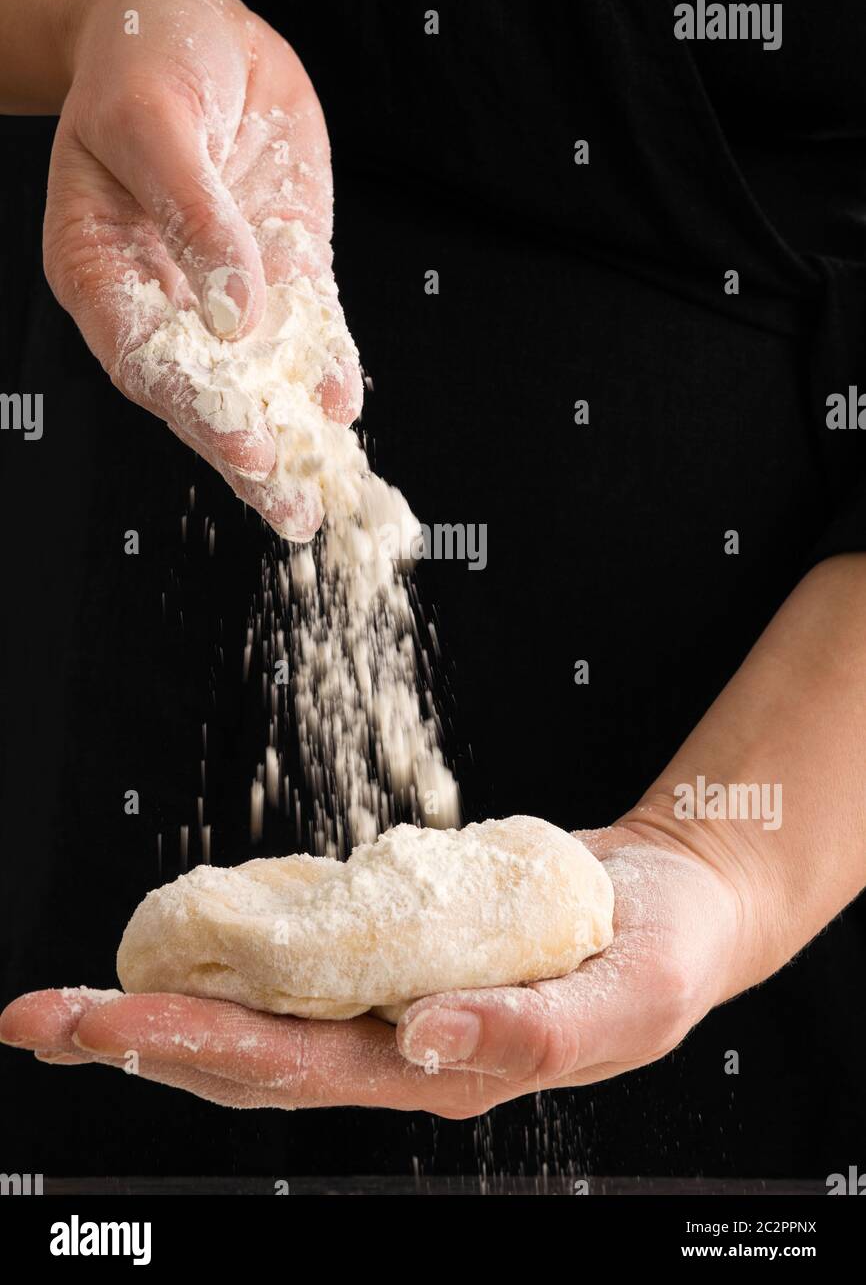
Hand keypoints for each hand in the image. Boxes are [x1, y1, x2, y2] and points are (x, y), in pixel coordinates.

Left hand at [0, 823, 749, 1116]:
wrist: (676, 903)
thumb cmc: (659, 958)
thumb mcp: (623, 1004)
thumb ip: (529, 1032)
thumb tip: (420, 1037)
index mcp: (442, 1071)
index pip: (297, 1072)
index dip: (198, 1052)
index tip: (111, 1030)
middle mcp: (397, 1045)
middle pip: (247, 1055)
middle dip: (141, 1039)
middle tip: (42, 1017)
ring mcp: (388, 997)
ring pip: (258, 1014)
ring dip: (164, 1006)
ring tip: (76, 998)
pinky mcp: (392, 945)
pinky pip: (299, 955)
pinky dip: (232, 956)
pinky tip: (180, 944)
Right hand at [44, 0, 361, 536]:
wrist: (196, 23)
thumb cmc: (144, 55)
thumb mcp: (153, 118)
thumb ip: (191, 213)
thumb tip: (236, 308)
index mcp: (102, 268)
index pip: (146, 358)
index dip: (195, 409)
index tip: (246, 447)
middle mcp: (166, 295)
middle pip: (205, 391)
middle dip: (249, 455)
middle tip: (292, 511)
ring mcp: (230, 288)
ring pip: (260, 377)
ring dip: (294, 436)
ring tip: (323, 496)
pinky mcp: (285, 271)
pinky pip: (308, 332)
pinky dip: (328, 370)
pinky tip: (345, 406)